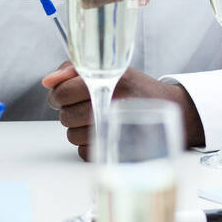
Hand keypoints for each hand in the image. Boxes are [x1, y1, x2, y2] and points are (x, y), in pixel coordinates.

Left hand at [42, 61, 204, 155]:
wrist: (173, 108)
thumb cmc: (134, 88)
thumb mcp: (109, 69)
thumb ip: (73, 69)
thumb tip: (48, 81)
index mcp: (110, 79)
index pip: (64, 92)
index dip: (58, 95)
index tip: (65, 95)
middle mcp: (114, 103)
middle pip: (66, 116)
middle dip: (69, 113)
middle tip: (84, 108)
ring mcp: (118, 129)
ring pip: (72, 136)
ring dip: (78, 130)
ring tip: (95, 120)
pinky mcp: (120, 150)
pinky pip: (84, 152)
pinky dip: (89, 146)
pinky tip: (103, 134)